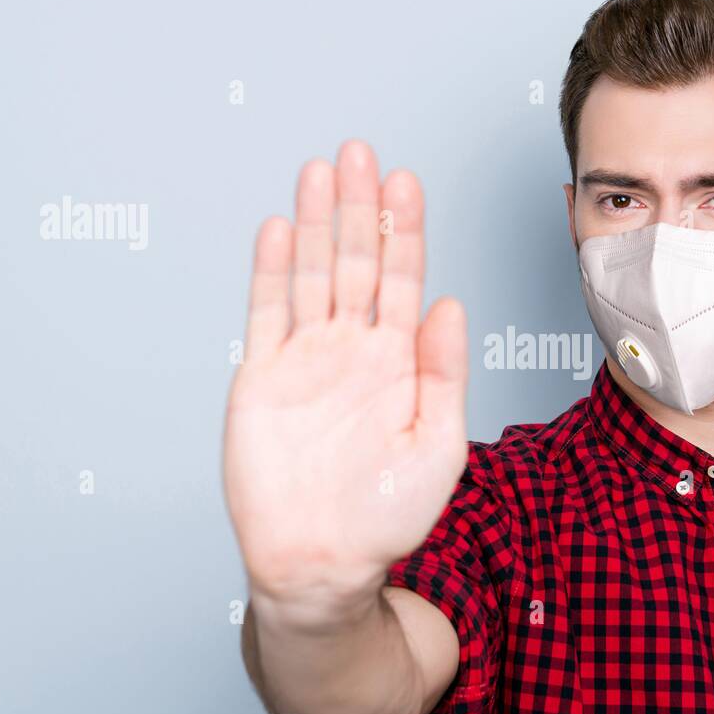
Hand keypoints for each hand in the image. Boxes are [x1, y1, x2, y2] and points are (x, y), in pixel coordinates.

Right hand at [223, 140, 467, 616]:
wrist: (322, 562)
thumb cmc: (387, 515)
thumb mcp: (437, 445)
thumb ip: (443, 373)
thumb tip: (451, 304)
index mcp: (398, 361)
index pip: (403, 279)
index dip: (405, 229)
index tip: (407, 181)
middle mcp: (352, 349)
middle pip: (355, 261)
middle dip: (359, 207)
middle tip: (360, 151)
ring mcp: (305, 359)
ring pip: (309, 274)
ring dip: (313, 222)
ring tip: (319, 170)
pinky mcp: (261, 378)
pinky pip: (265, 314)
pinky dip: (269, 271)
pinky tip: (275, 228)